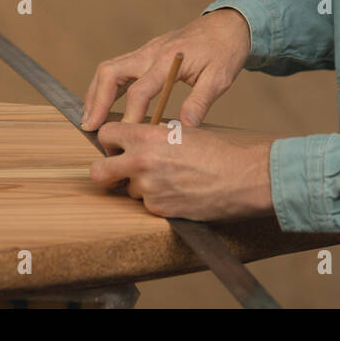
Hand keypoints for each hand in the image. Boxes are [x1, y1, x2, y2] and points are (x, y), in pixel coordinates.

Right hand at [80, 8, 250, 130]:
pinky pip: (118, 67)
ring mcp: (146, 50)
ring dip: (96, 93)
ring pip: (109, 68)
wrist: (228, 24)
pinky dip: (106, 86)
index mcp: (167, 59)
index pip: (139, 91)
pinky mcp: (146, 53)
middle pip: (110, 72)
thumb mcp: (219, 79)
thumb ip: (199, 104)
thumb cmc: (224, 50)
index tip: (126, 137)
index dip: (131, 116)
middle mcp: (150, 52)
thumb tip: (182, 130)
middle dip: (96, 100)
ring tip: (90, 119)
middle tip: (90, 126)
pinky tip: (104, 103)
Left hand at [89, 121, 273, 219]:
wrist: (241, 177)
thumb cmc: (217, 152)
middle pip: (98, 171)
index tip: (117, 147)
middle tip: (117, 173)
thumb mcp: (181, 131)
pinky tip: (178, 192)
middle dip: (105, 172)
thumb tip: (135, 141)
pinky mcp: (158, 209)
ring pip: (129, 190)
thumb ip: (153, 136)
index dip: (110, 142)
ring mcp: (148, 188)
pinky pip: (147, 205)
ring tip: (169, 180)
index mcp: (146, 136)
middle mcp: (141, 161)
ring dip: (141, 187)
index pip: (106, 134)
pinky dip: (158, 200)